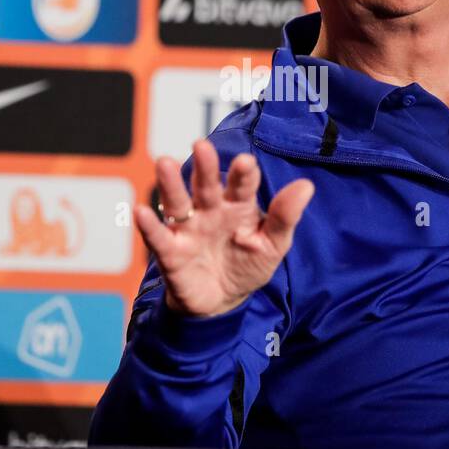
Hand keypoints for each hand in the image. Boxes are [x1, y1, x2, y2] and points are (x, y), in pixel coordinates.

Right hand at [134, 138, 314, 318]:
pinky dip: (149, 225)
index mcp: (238, 206)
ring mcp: (188, 229)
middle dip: (204, 167)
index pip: (241, 185)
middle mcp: (210, 210)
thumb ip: (285, 217)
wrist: (222, 302)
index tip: (245, 163)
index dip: (242, 174)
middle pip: (206, 186)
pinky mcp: (171, 251)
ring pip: (178, 202)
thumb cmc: (247, 265)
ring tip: (164, 163)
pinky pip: (158, 236)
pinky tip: (141, 212)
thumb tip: (306, 186)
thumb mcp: (272, 245)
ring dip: (170, 184)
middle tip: (201, 146)